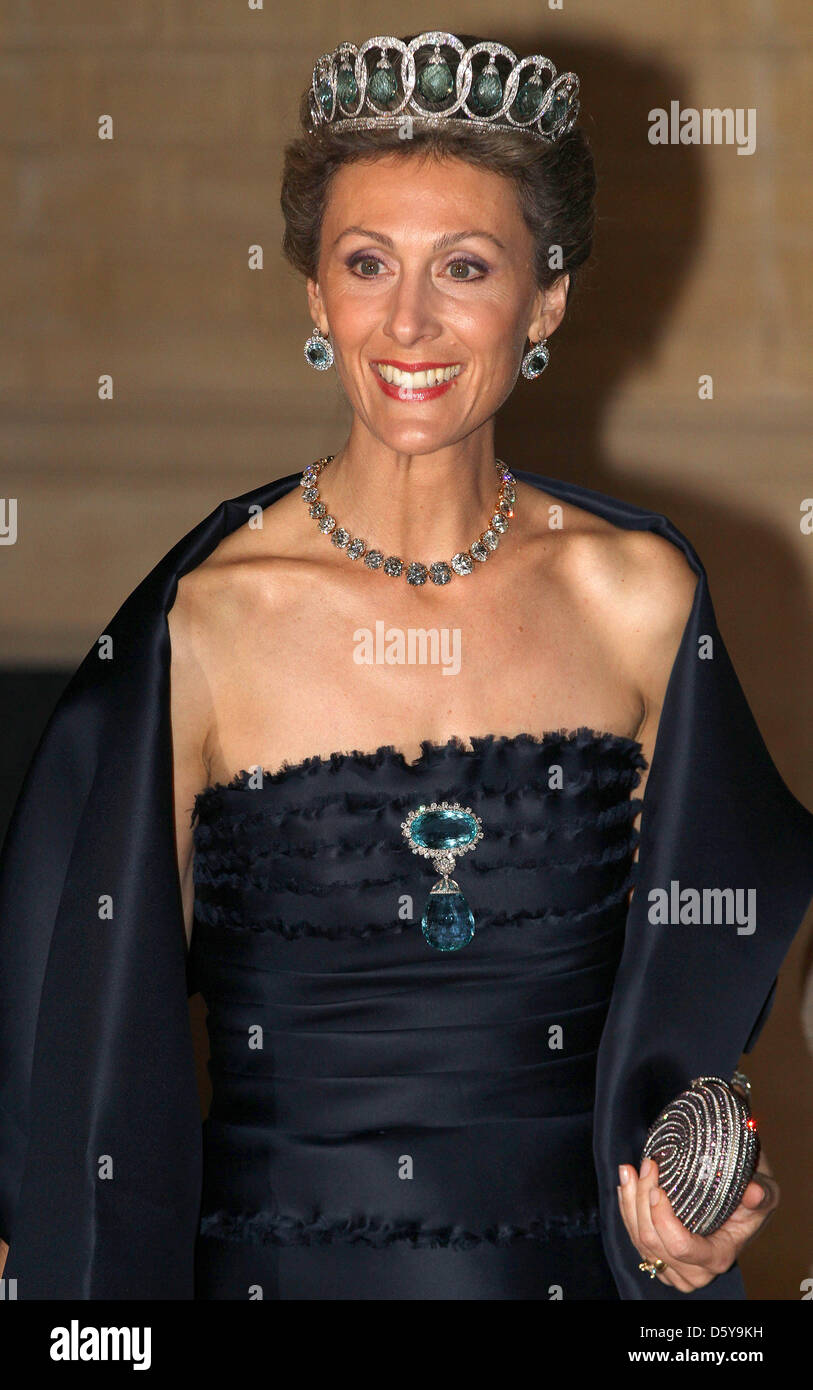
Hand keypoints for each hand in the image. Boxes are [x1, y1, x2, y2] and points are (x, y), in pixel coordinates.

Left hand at [617, 1152, 778, 1291]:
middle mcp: (694, 1271)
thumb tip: (754, 1192)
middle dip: (641, 1200)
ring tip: (630, 1170)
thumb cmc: (751, 1201)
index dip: (662, 1218)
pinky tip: (627, 1185)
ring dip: (629, 1202)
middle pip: (653, 1240)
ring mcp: (674, 1270)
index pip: (680, 1246)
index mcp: (717, 1257)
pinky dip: (627, 1209)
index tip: (657, 1187)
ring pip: (639, 1241)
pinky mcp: (660, 1261)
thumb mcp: (765, 1193)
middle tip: (647, 1165)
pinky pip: (634, 1239)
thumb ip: (761, 1194)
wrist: (740, 1210)